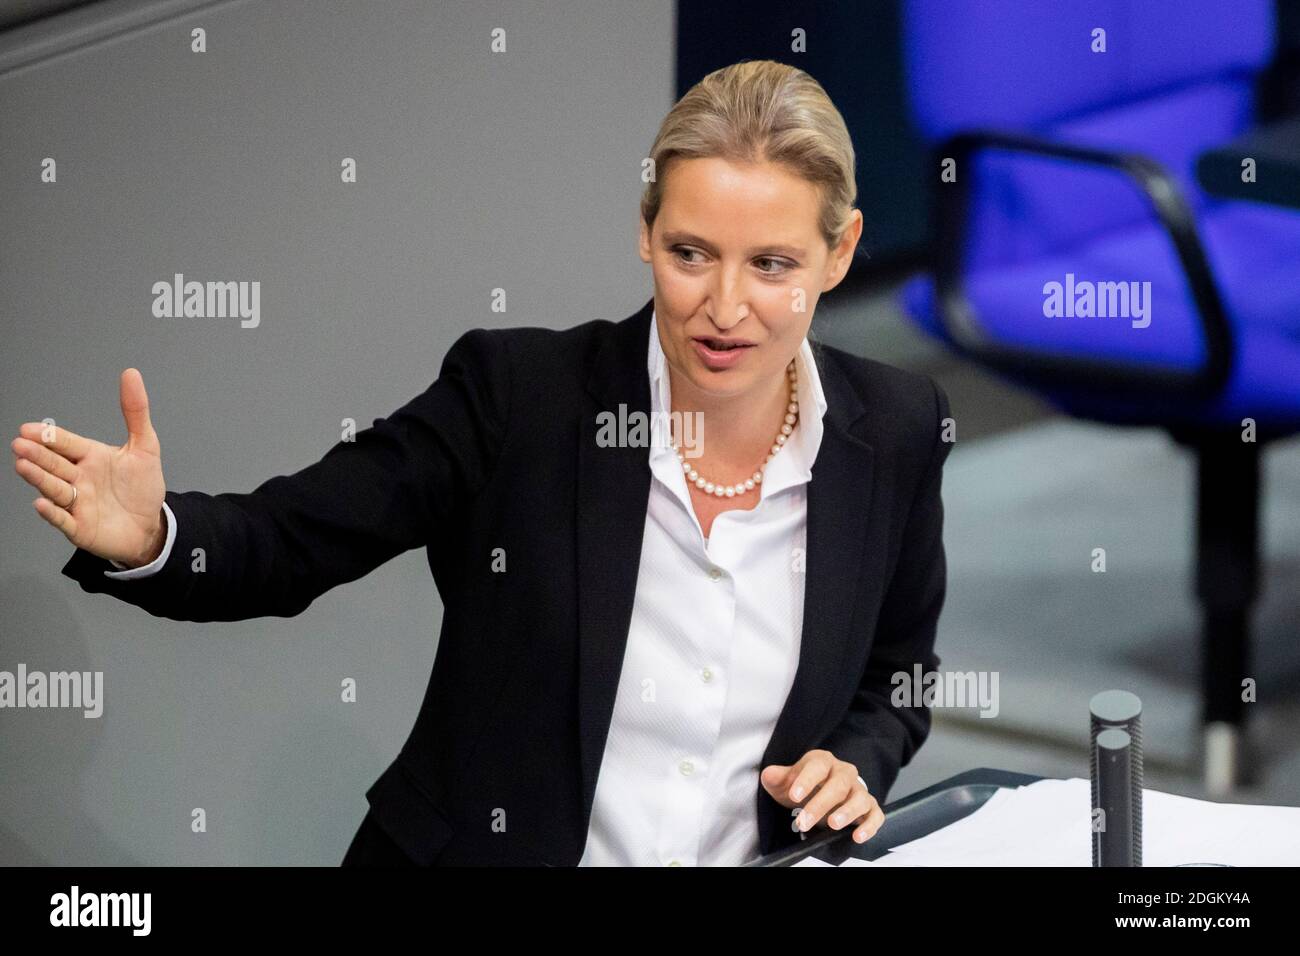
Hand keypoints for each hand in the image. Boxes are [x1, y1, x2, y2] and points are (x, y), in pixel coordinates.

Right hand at [12, 368, 167, 568]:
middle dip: (38, 454)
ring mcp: (77, 503)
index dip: (50, 437)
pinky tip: (41, 503)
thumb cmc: (142, 488)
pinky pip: (63, 519)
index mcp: (90, 457)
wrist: (150, 527)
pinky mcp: (79, 527)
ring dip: (38, 478)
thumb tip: (131, 374)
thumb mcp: (145, 447)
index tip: (30, 428)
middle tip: (20, 444)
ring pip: (54, 488)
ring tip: (23, 465)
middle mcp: (78, 478)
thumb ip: (135, 412)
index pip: (66, 443)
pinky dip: (52, 512)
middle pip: (54, 464)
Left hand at [761, 749, 883, 843]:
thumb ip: (777, 778)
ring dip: (848, 812)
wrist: (820, 793)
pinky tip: (858, 836)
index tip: (794, 796)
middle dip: (821, 804)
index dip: (806, 780)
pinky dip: (869, 825)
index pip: (817, 766)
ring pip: (859, 798)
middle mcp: (844, 773)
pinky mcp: (869, 807)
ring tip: (833, 825)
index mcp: (823, 761)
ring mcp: (858, 790)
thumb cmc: (803, 786)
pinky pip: (875, 814)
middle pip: (838, 785)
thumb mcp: (786, 782)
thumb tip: (768, 774)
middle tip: (804, 822)